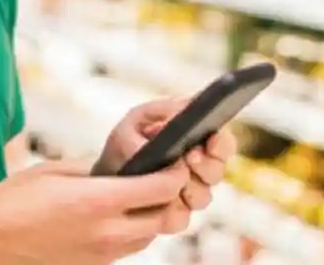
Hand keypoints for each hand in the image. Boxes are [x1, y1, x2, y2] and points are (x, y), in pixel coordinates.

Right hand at [0, 159, 190, 263]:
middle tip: (163, 176)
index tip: (174, 160)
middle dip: (170, 196)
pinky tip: (117, 215)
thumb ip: (94, 169)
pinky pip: (128, 249)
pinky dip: (133, 231)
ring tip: (140, 195)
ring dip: (152, 216)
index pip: (162, 189)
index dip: (175, 172)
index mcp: (99, 201)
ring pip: (149, 236)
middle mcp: (107, 232)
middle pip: (165, 217)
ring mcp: (102, 254)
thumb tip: (119, 168)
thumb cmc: (14, 202)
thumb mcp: (55, 171)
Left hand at [96, 98, 238, 217]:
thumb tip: (188, 104)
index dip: (221, 143)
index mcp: (195, 143)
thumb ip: (162, 109)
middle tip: (189, 156)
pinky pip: (181, 219)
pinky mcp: (174, 218)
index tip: (209, 140)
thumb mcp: (136, 120)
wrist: (101, 180)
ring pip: (204, 197)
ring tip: (173, 178)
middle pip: (217, 171)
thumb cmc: (123, 146)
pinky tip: (158, 202)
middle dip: (205, 165)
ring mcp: (189, 196)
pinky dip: (169, 211)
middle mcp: (198, 170)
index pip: (222, 143)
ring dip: (188, 188)